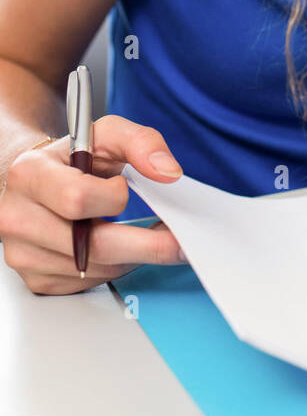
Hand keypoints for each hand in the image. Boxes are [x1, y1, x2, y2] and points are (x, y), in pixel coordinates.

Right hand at [0, 114, 186, 294]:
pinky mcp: (36, 279)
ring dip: (131, 256)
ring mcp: (24, 254)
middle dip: (144, 244)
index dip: (113, 196)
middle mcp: (18, 218)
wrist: (35, 180)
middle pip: (90, 246)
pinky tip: (122, 247)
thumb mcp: (104, 133)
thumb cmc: (71, 156)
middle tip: (178, 241)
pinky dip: (114, 267)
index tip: (125, 186)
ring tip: (148, 236)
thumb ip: (141, 142)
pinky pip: (87, 282)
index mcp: (30, 176)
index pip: (77, 198)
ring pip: (94, 268)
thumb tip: (168, 172)